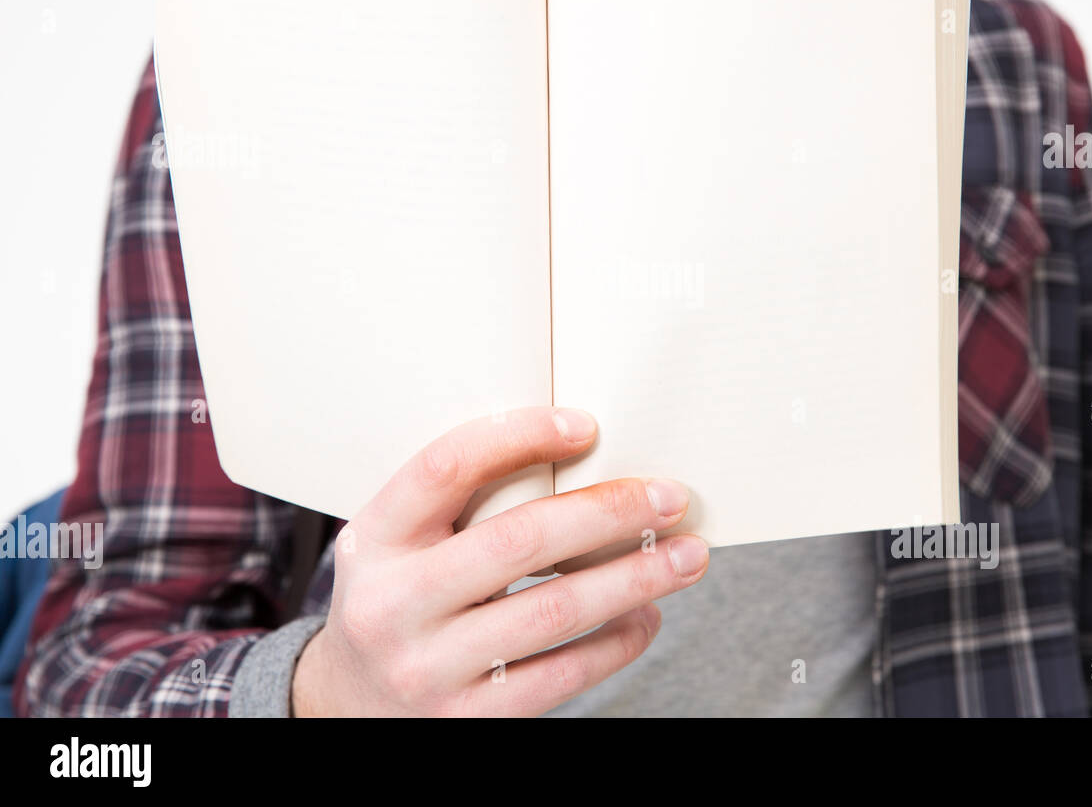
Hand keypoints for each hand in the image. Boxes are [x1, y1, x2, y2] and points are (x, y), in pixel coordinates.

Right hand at [291, 406, 707, 715]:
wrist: (348, 708)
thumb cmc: (397, 601)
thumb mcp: (400, 545)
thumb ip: (462, 507)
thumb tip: (586, 465)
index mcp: (375, 539)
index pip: (446, 467)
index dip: (521, 437)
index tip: (587, 427)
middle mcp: (393, 603)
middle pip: (520, 539)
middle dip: (610, 512)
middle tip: (670, 498)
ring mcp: (429, 668)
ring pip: (556, 610)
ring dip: (636, 577)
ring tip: (686, 556)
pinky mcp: (468, 720)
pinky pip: (563, 674)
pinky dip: (618, 642)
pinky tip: (646, 616)